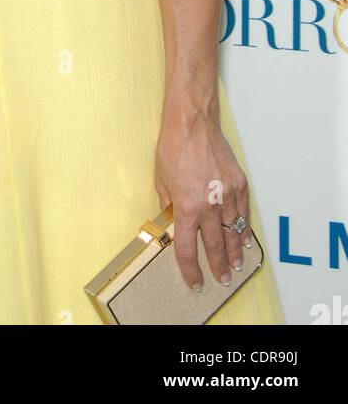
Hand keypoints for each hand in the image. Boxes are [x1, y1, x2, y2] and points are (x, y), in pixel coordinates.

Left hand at [154, 108, 252, 289]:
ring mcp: (227, 195)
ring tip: (236, 265)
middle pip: (214, 245)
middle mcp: (209, 205)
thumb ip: (168, 205)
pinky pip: (243, 213)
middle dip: (217, 266)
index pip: (187, 249)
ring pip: (232, 232)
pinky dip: (244, 228)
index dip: (190, 269)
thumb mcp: (160, 180)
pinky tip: (243, 238)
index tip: (195, 280)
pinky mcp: (238, 184)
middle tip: (222, 279)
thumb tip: (173, 220)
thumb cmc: (173, 147)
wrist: (192, 122)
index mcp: (186, 207)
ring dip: (234, 252)